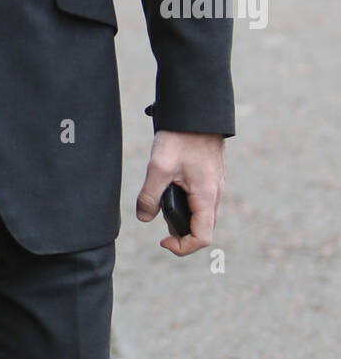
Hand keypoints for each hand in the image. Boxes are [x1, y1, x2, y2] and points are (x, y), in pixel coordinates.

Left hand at [135, 130, 224, 256]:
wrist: (196, 111)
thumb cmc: (181, 137)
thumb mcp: (159, 167)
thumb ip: (150, 196)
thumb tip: (144, 218)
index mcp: (207, 196)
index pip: (202, 239)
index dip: (182, 247)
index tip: (162, 239)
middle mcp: (215, 194)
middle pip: (202, 229)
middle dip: (180, 231)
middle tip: (158, 215)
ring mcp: (214, 185)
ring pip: (201, 214)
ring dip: (182, 215)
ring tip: (160, 200)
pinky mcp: (209, 177)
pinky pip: (200, 200)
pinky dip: (186, 202)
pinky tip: (169, 188)